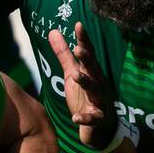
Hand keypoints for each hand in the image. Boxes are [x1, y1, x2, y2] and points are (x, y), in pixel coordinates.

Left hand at [50, 22, 116, 148]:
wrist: (98, 127)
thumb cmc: (85, 97)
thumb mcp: (72, 74)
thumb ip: (63, 55)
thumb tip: (53, 31)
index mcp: (91, 72)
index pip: (88, 54)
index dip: (84, 40)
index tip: (79, 25)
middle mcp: (98, 84)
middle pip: (93, 69)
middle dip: (87, 59)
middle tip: (79, 49)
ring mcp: (100, 101)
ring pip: (95, 91)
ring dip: (87, 83)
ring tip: (76, 77)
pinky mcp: (98, 118)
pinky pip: (92, 118)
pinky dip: (85, 118)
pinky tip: (75, 118)